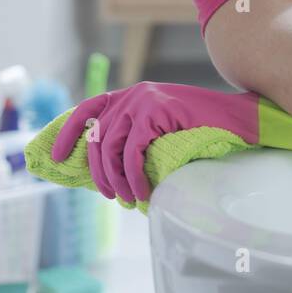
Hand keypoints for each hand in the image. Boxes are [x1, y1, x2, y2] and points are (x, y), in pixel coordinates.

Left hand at [50, 82, 258, 203]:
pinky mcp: (155, 110)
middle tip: (113, 196)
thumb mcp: (160, 129)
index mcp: (130, 95)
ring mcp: (143, 99)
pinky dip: (133, 176)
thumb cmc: (202, 129)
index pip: (87, 109)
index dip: (68, 132)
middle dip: (99, 172)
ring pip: (110, 147)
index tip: (55, 157)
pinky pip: (132, 151)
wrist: (236, 119)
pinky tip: (142, 192)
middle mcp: (132, 93)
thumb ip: (135, 135)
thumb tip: (108, 169)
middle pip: (97, 137)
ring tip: (129, 199)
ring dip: (117, 180)